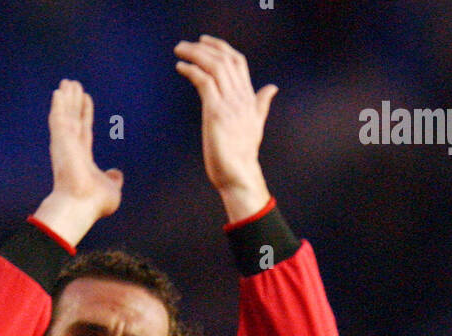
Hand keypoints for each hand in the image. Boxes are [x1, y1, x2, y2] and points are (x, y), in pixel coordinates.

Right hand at [33, 80, 122, 246]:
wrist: (79, 206)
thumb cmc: (93, 203)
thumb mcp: (111, 189)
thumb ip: (113, 179)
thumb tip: (117, 174)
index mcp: (83, 158)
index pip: (84, 130)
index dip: (85, 113)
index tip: (86, 99)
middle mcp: (72, 149)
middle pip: (73, 118)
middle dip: (73, 102)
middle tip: (72, 84)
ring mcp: (64, 144)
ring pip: (65, 115)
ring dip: (66, 98)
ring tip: (67, 82)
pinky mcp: (60, 140)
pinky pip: (58, 117)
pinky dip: (59, 104)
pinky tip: (59, 91)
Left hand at [174, 36, 276, 219]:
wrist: (239, 176)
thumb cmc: (243, 155)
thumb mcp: (255, 124)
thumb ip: (261, 103)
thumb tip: (272, 87)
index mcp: (249, 98)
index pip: (238, 62)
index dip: (222, 48)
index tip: (205, 42)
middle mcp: (241, 98)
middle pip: (225, 59)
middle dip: (204, 47)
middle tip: (185, 45)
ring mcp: (229, 104)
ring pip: (214, 66)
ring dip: (195, 54)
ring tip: (179, 51)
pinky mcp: (216, 113)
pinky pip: (204, 81)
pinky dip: (191, 70)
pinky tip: (181, 68)